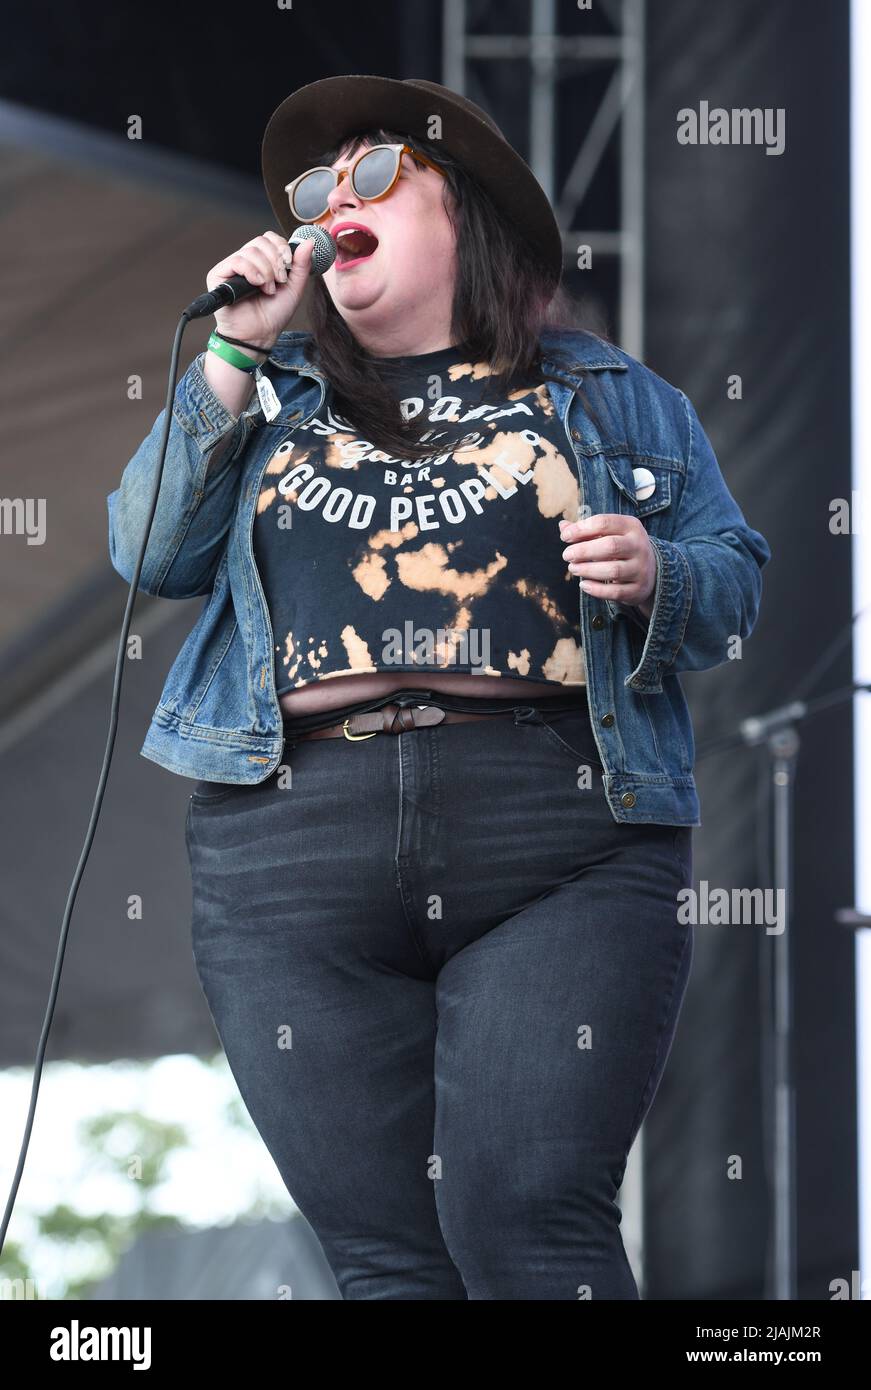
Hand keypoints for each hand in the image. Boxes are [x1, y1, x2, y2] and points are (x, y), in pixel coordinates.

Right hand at [206, 230, 315, 348]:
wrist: (260, 335)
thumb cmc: (273, 315)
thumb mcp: (294, 288)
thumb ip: (301, 265)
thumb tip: (308, 242)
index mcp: (262, 261)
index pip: (269, 238)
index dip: (280, 246)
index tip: (288, 263)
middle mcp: (246, 261)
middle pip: (260, 241)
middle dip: (275, 261)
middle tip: (279, 281)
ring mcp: (231, 267)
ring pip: (250, 251)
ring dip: (265, 271)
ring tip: (268, 290)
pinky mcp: (218, 275)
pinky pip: (237, 261)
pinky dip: (252, 272)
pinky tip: (257, 285)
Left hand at [559, 513, 657, 616]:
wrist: (650, 571)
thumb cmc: (621, 548)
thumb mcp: (608, 534)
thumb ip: (585, 531)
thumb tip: (563, 526)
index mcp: (631, 526)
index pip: (604, 523)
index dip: (581, 529)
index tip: (565, 537)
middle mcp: (639, 546)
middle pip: (610, 546)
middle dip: (583, 551)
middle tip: (566, 555)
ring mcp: (641, 569)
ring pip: (613, 570)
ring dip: (588, 570)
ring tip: (573, 568)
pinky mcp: (638, 589)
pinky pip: (615, 592)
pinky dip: (596, 589)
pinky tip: (584, 585)